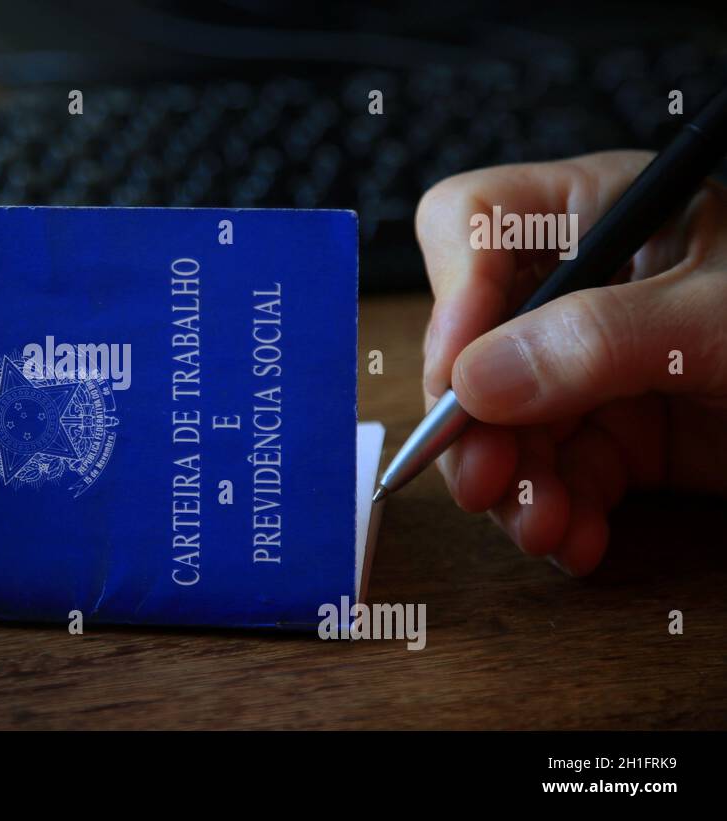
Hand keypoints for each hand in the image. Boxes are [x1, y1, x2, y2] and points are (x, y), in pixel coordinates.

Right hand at [417, 151, 726, 575]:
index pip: (476, 226)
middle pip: (474, 344)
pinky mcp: (626, 438)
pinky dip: (556, 515)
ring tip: (544, 529)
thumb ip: (600, 341)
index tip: (462, 379)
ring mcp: (600, 369)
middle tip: (483, 482)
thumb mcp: (722, 320)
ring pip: (505, 425)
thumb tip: (475, 383)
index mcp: (606, 214)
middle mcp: (587, 290)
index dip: (452, 295)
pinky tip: (576, 542)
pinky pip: (556, 476)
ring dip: (513, 486)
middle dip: (477, 423)